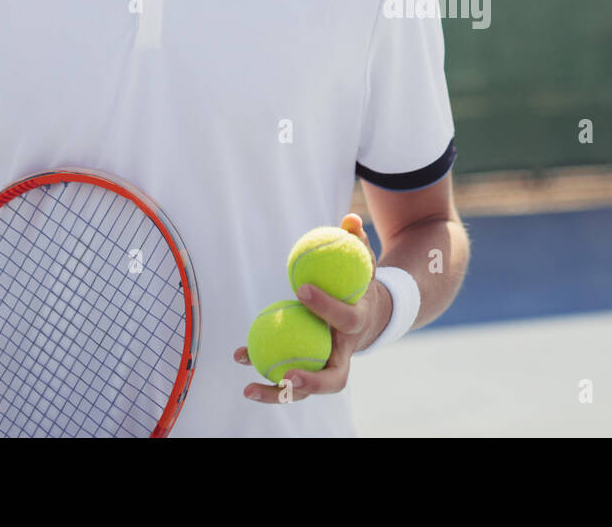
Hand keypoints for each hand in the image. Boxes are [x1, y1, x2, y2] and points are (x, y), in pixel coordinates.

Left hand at [235, 213, 392, 403]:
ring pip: (305, 390)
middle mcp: (345, 353)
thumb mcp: (364, 263)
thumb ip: (357, 242)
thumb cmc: (361, 286)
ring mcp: (327, 366)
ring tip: (247, 388)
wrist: (372, 316)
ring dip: (276, 393)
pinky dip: (263, 372)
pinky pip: (286, 377)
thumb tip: (349, 219)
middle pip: (333, 379)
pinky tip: (239, 356)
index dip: (326, 307)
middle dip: (311, 382)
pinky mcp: (310, 370)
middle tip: (286, 376)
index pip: (346, 319)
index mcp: (358, 324)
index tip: (300, 290)